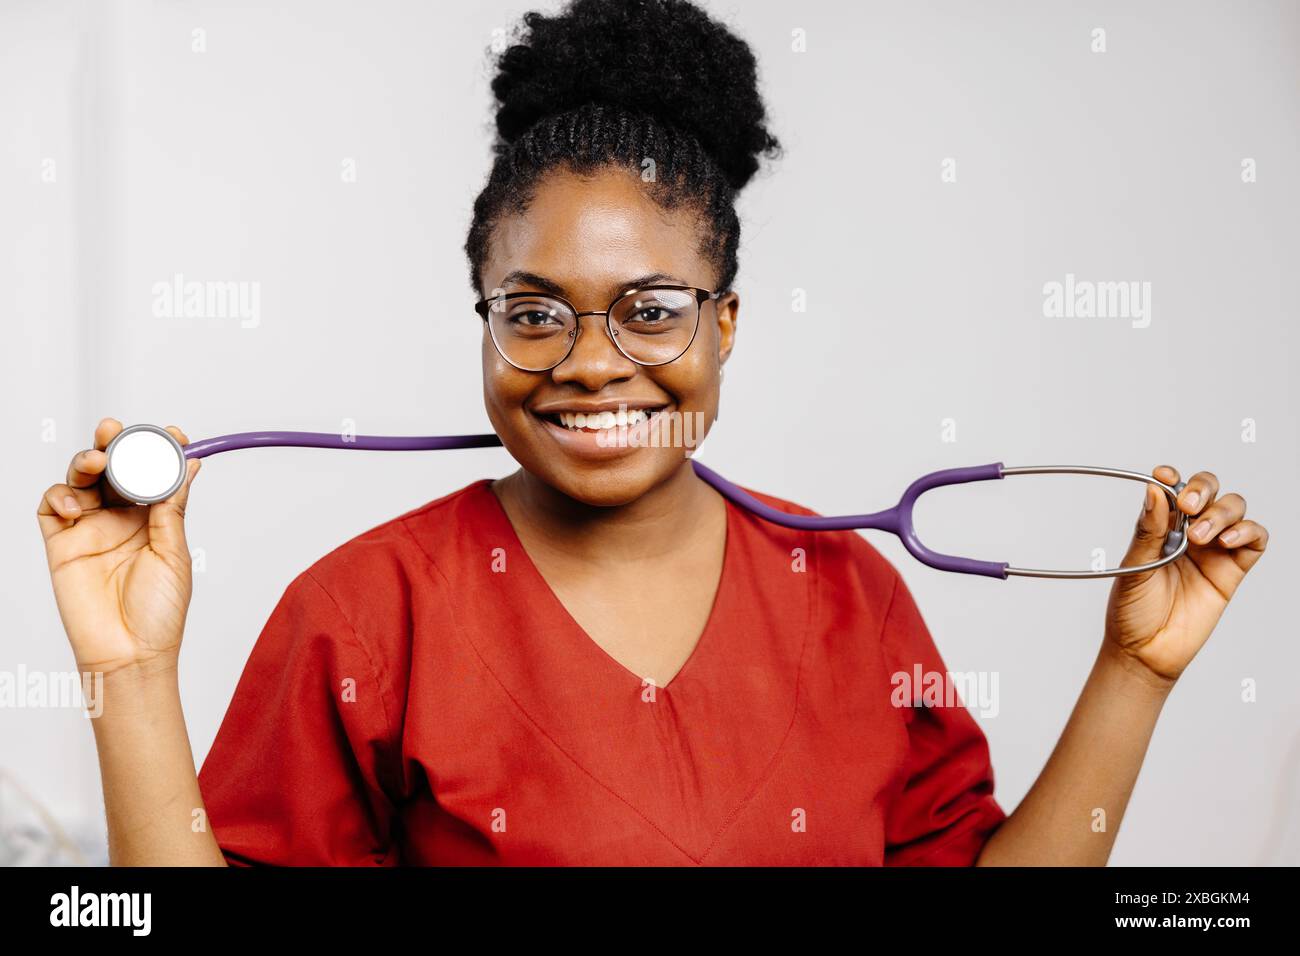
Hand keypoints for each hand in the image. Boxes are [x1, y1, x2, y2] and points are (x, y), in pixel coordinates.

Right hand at [37, 417, 201, 675]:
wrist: (130, 654)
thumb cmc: (159, 613)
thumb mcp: (174, 553)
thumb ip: (171, 508)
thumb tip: (189, 465)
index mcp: (154, 518)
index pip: (153, 472)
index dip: (160, 450)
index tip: (174, 434)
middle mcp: (121, 518)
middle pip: (113, 467)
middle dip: (115, 443)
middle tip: (116, 430)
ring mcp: (90, 528)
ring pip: (81, 478)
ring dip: (85, 460)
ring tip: (95, 461)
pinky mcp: (61, 543)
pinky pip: (52, 506)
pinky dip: (60, 495)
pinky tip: (76, 506)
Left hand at [1104, 465, 1266, 685]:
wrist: (1145, 651)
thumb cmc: (1132, 610)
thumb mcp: (1133, 566)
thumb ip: (1148, 530)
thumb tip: (1154, 490)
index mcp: (1159, 526)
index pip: (1172, 489)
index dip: (1172, 477)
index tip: (1164, 475)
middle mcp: (1187, 532)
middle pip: (1209, 490)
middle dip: (1202, 488)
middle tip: (1187, 506)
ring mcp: (1213, 549)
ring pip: (1233, 509)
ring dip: (1221, 513)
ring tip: (1200, 537)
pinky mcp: (1233, 570)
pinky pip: (1255, 539)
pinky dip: (1248, 531)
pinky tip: (1227, 540)